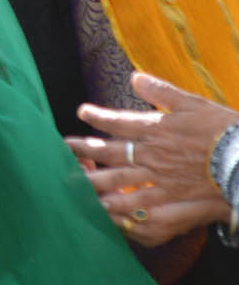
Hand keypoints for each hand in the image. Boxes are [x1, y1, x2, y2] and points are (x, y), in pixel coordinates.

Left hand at [65, 73, 237, 244]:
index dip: (97, 116)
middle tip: (62, 148)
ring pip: (116, 179)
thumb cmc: (224, 130)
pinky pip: (136, 204)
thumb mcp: (195, 104)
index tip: (82, 112)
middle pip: (109, 151)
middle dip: (83, 149)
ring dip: (92, 179)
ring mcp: (157, 177)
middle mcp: (151, 153)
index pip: (118, 121)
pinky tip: (102, 207)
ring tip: (72, 179)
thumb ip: (162, 92)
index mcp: (156, 128)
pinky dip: (117, 206)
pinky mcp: (169, 198)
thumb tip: (135, 78)